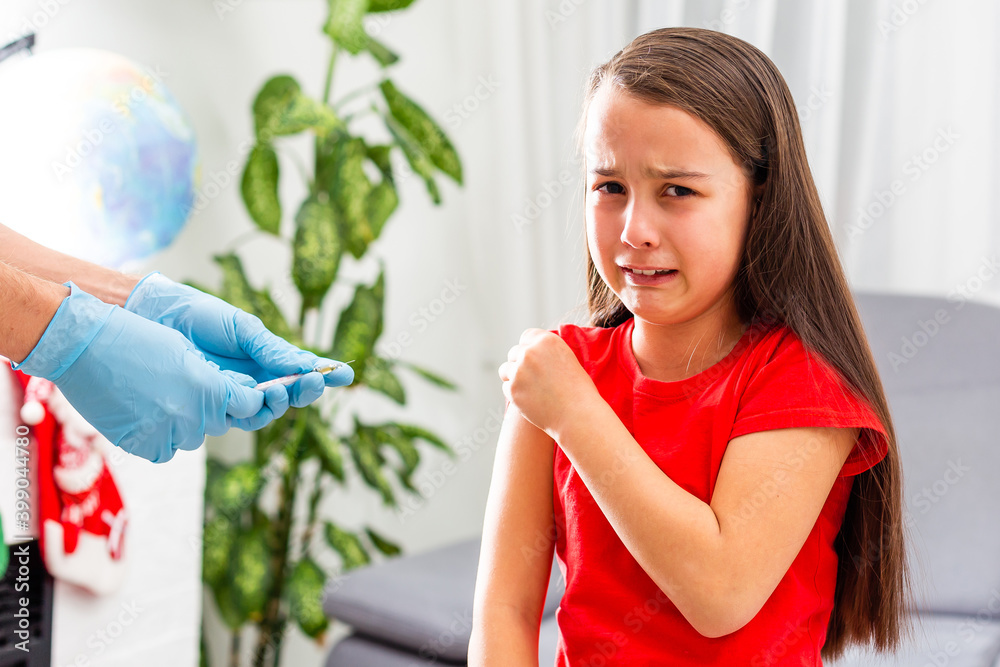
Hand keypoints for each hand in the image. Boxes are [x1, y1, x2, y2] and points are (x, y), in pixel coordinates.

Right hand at [14, 283, 277, 462]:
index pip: (248, 405)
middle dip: (211, 408)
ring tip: (158, 395)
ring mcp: (165, 434)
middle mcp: (191, 417)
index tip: (240, 393)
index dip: (247, 398)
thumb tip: (237, 395)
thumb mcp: (186, 352)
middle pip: (219, 422)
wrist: (83, 347)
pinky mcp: (142, 447)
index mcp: (208, 389)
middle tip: (186, 389)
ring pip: (192, 437)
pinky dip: (160, 435)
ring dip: (184, 422)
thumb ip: (214, 378)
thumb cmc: (137, 339)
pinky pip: (165, 449)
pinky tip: (143, 411)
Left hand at [124, 272, 352, 408]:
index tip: (348, 374)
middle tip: (315, 381)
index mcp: (266, 359)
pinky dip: (251, 408)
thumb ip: (271, 348)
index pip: (302, 370)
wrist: (152, 318)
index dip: (325, 375)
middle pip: (289, 395)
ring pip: (266, 411)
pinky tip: (257, 395)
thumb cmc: (197, 316)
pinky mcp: (209, 406)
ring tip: (282, 388)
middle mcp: (253, 380)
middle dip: (306, 390)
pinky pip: (235, 416)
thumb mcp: (242, 327)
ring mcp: (232, 395)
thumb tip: (305, 364)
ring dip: (281, 402)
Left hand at [498, 328, 598, 438]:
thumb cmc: (578, 390)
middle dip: (519, 363)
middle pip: (514, 352)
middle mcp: (530, 352)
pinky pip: (507, 387)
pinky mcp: (513, 389)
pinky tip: (530, 400)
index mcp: (547, 341)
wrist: (578, 415)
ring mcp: (519, 371)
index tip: (532, 359)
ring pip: (505, 370)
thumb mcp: (567, 359)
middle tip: (531, 378)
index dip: (529, 348)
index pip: (527, 336)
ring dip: (513, 377)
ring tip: (528, 389)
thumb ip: (548, 352)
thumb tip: (530, 350)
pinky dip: (515, 394)